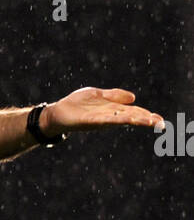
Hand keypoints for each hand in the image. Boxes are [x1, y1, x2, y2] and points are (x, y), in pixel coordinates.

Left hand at [43, 88, 164, 136]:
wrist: (58, 112)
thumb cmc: (77, 104)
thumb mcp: (98, 95)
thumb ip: (115, 95)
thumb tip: (134, 98)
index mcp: (113, 109)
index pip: (134, 112)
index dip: (147, 115)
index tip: (161, 120)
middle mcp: (109, 116)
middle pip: (131, 117)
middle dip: (146, 120)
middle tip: (161, 124)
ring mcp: (100, 120)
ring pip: (121, 119)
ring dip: (136, 120)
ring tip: (150, 122)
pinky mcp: (90, 121)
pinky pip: (105, 119)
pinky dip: (117, 118)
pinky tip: (127, 118)